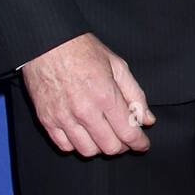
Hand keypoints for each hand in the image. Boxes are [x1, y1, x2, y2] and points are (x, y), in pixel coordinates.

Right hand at [19, 32, 155, 155]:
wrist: (48, 43)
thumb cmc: (85, 51)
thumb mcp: (118, 65)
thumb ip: (135, 94)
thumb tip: (148, 120)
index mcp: (105, 95)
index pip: (127, 132)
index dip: (139, 142)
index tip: (143, 144)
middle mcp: (84, 111)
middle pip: (109, 147)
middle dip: (122, 146)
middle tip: (125, 137)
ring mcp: (63, 118)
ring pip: (88, 151)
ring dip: (101, 147)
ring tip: (105, 135)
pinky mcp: (47, 121)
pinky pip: (65, 147)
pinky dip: (78, 145)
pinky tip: (85, 134)